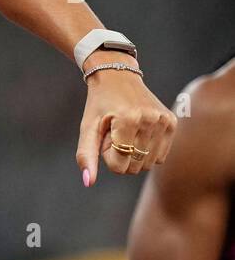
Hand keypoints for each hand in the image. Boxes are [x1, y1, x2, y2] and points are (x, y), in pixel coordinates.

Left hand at [76, 52, 176, 184]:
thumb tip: (87, 182)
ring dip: (133, 154)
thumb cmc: (99, 105)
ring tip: (126, 132)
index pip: (119, 165)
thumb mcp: (87, 128)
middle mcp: (151, 120)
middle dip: (120, 156)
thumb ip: (86, 155)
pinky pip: (160, 156)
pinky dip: (147, 152)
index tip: (105, 138)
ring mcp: (164, 121)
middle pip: (134, 167)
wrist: (118, 77)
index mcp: (128, 120)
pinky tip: (139, 133)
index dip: (107, 156)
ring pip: (148, 164)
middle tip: (114, 134)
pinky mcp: (172, 122)